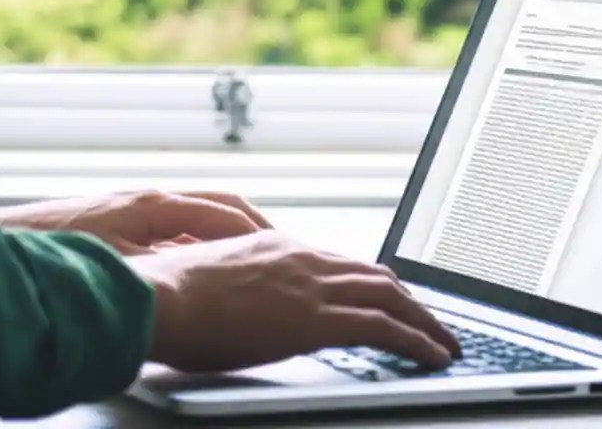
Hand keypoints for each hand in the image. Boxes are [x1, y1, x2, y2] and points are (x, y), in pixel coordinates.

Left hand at [0, 190, 270, 254]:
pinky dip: (198, 239)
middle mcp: (147, 199)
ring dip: (226, 233)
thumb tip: (205, 278)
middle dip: (254, 226)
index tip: (286, 252)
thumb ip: (166, 270)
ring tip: (250, 255)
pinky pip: (173, 225)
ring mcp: (131, 207)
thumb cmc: (50, 255)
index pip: (225, 216)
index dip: (259, 237)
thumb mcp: (118, 269)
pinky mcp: (114, 219)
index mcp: (155, 205)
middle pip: (218, 204)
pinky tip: (198, 262)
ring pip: (196, 214)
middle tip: (283, 247)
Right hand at [128, 230, 461, 371]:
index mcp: (277, 246)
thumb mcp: (208, 282)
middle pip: (375, 275)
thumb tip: (233, 305)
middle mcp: (303, 257)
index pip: (342, 261)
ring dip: (424, 321)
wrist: (157, 297)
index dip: (372, 281)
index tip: (391, 294)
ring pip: (390, 297)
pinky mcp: (318, 319)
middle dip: (409, 300)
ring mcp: (313, 286)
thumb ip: (235, 288)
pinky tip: (432, 355)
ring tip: (444, 341)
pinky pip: (384, 328)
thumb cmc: (167, 299)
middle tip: (431, 321)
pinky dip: (416, 341)